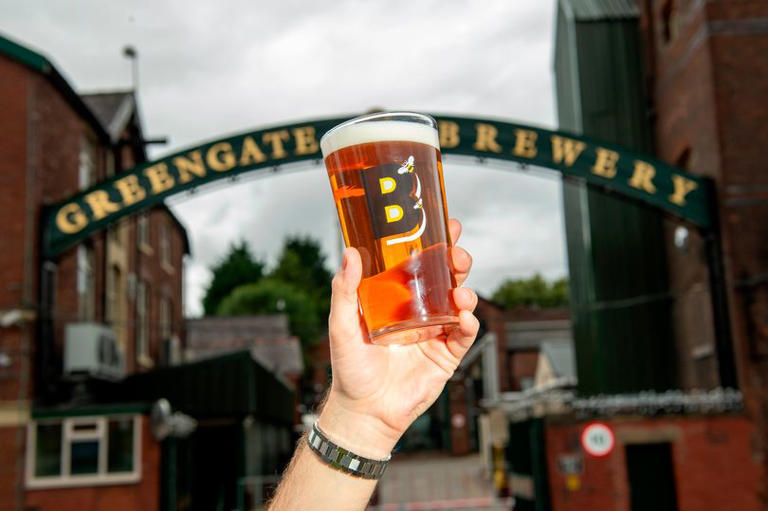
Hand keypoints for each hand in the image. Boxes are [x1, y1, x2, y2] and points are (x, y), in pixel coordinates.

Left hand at [318, 218, 478, 458]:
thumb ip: (345, 290)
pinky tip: (464, 318)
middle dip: (457, 262)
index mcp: (396, 298)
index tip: (445, 224)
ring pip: (460, 302)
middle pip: (445, 278)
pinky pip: (464, 335)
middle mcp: (418, 311)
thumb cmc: (350, 368)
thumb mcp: (341, 324)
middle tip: (457, 255)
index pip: (419, 264)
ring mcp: (434, 332)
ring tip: (461, 291)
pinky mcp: (446, 355)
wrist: (365, 411)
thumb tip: (348, 252)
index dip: (434, 244)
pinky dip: (469, 323)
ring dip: (466, 290)